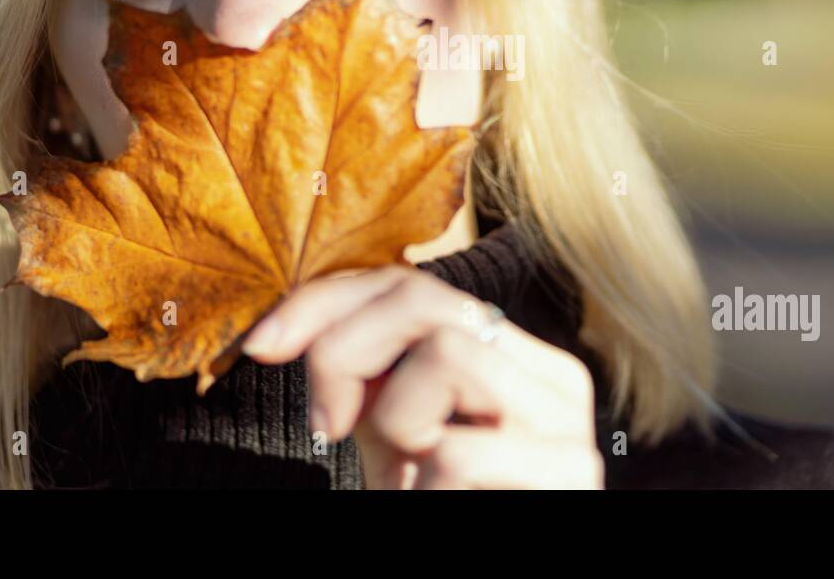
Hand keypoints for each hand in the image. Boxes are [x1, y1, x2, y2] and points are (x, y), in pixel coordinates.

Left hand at [241, 263, 604, 488]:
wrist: (496, 574)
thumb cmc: (438, 505)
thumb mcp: (393, 427)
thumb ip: (368, 368)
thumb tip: (281, 329)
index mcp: (513, 353)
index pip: (411, 283)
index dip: (326, 301)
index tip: (264, 344)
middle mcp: (551, 374)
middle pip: (426, 298)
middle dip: (345, 349)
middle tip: (325, 425)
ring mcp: (567, 422)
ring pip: (449, 353)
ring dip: (397, 419)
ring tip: (410, 474)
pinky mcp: (570, 474)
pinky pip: (457, 454)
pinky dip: (422, 488)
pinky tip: (435, 504)